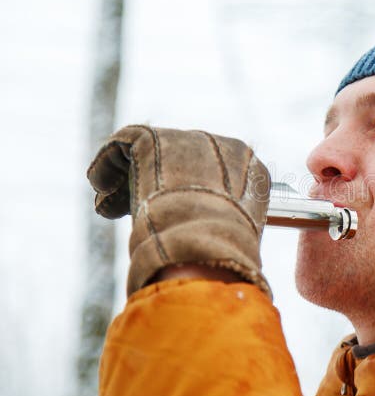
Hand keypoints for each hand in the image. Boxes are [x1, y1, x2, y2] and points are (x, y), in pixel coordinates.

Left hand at [87, 125, 270, 296]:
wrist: (204, 248)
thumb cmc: (222, 256)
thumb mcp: (236, 239)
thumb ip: (225, 224)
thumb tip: (209, 248)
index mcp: (252, 169)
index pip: (215, 171)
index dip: (190, 190)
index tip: (173, 214)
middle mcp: (223, 146)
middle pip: (184, 158)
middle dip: (160, 184)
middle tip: (142, 213)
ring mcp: (187, 140)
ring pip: (152, 151)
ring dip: (130, 179)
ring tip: (113, 207)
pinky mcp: (154, 139)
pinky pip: (122, 143)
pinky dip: (107, 165)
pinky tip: (102, 192)